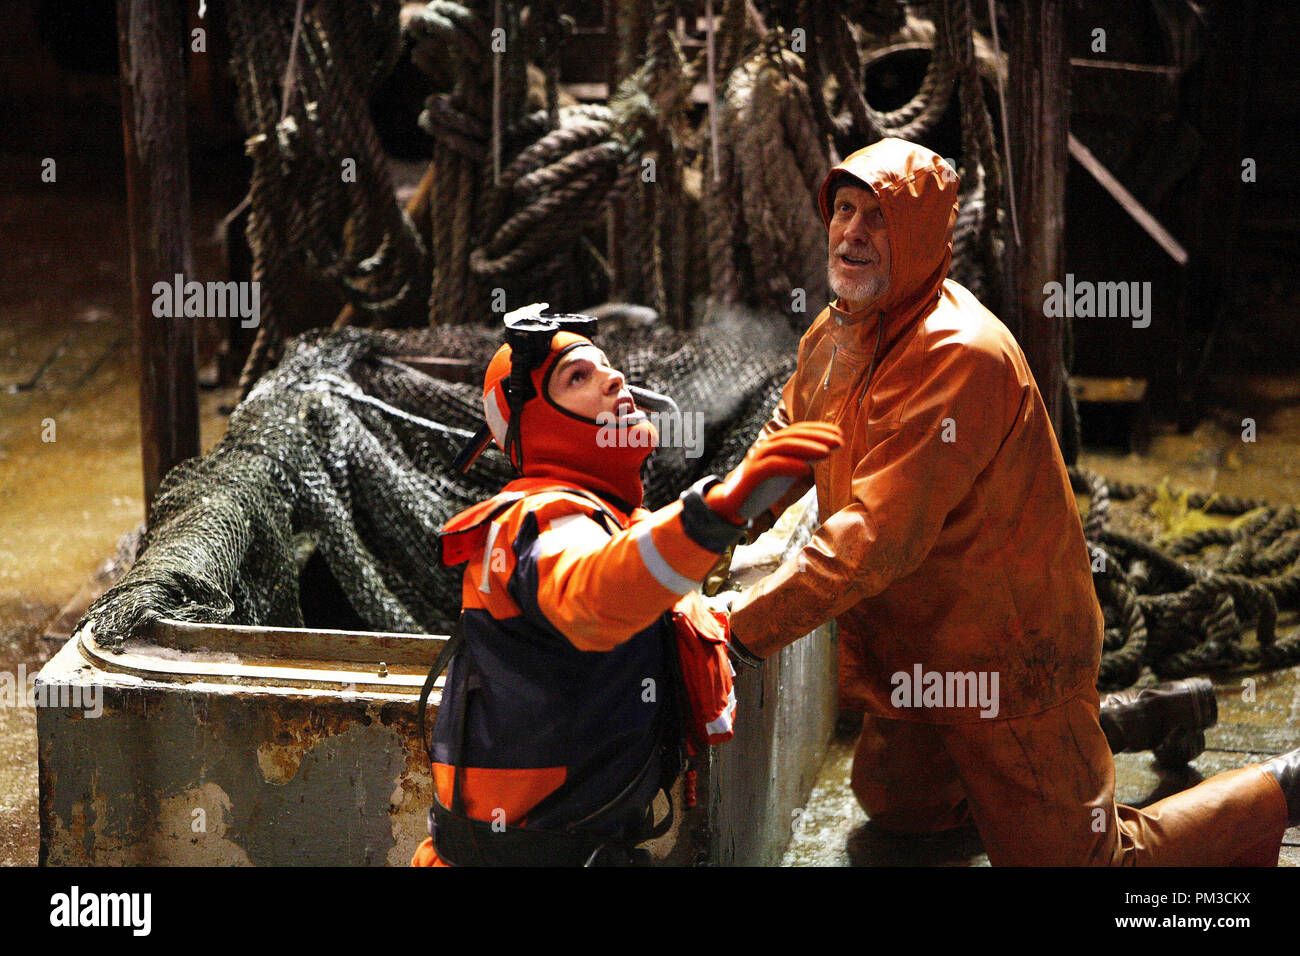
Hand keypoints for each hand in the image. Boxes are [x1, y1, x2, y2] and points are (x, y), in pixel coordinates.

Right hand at [705, 421, 842, 523]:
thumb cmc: (762, 489)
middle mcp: (766, 447)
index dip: (819, 430)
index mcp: (775, 445)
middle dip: (818, 437)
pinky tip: (806, 469)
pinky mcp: (752, 474)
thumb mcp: (787, 475)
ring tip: (827, 453)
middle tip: (839, 441)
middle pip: (793, 435)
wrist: (731, 505)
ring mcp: (757, 459)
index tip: (839, 433)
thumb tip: (826, 453)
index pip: (798, 431)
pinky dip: (789, 465)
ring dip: (807, 448)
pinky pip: (772, 466)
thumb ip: (803, 463)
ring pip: (783, 446)